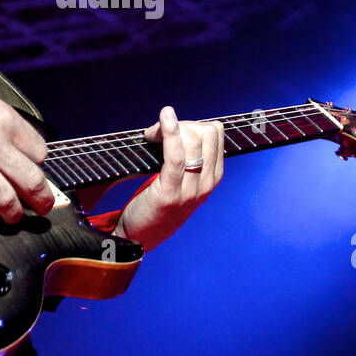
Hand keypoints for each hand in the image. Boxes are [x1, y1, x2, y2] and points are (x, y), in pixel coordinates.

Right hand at [0, 64, 54, 233]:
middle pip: (31, 180)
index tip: (32, 171)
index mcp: (5, 121)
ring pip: (6, 201)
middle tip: (42, 207)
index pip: (38, 152)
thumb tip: (13, 138)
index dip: (38, 165)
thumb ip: (0, 119)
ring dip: (13, 215)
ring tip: (12, 218)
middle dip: (41, 199)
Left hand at [113, 105, 224, 249]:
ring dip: (168, 129)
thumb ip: (188, 157)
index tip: (170, 130)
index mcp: (213, 177)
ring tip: (151, 136)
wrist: (140, 236)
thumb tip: (178, 124)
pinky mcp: (170, 193)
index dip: (191, 123)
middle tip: (157, 134)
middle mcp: (207, 184)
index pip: (215, 133)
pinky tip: (165, 118)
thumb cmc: (158, 203)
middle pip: (205, 133)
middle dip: (182, 124)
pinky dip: (170, 132)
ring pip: (191, 141)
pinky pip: (176, 155)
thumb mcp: (183, 181)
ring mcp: (191, 190)